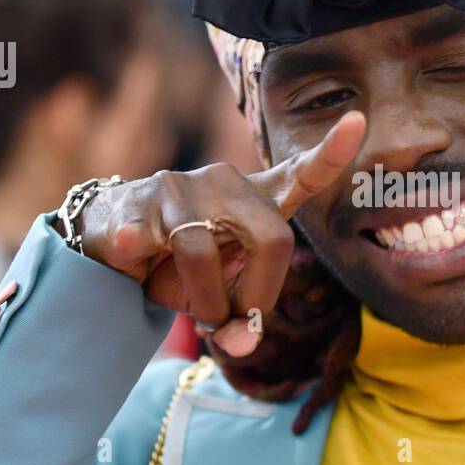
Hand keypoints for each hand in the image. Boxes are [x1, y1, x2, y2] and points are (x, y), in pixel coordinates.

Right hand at [72, 111, 365, 356]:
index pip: (302, 173)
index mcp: (256, 199)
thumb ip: (241, 316)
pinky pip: (146, 240)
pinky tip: (133, 252)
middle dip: (259, 294)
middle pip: (272, 238)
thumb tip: (242, 342)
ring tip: (197, 317)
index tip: (357, 122)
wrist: (108, 241)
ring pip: (204, 254)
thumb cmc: (180, 268)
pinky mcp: (137, 203)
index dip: (330, 153)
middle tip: (236, 325)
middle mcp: (224, 184)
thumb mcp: (220, 296)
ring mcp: (180, 188)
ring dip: (205, 302)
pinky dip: (141, 258)